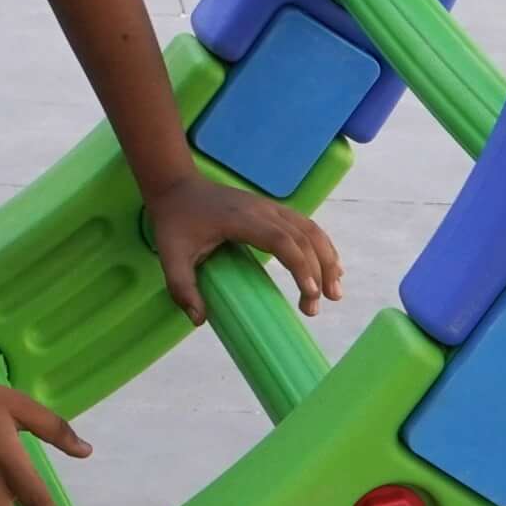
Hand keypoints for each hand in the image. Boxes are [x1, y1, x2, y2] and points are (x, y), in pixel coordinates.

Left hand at [143, 167, 342, 326]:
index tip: (309, 293)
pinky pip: (305, 225)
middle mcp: (262, 210)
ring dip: (327, 259)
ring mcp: (270, 207)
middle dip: (317, 272)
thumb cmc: (174, 221)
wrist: (176, 185)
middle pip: (303, 237)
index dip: (299, 265)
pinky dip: (321, 246)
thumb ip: (182, 287)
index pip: (280, 240)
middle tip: (315, 308)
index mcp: (240, 220)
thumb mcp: (170, 255)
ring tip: (335, 292)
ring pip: (310, 229)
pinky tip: (330, 267)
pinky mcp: (272, 209)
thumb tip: (199, 320)